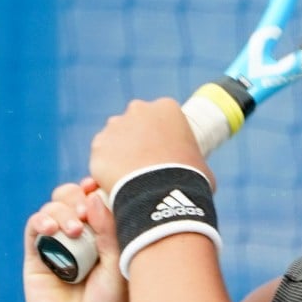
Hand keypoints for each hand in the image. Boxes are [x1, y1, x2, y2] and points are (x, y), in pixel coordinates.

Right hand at [22, 178, 129, 301]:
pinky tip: (52, 230)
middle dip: (78, 197)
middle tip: (86, 214)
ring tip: (73, 231)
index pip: (100, 197)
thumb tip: (94, 195)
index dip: (98, 186)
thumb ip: (110, 229)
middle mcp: (83, 237)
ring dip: (62, 210)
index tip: (99, 187)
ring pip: (54, 207)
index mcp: (109, 235)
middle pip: (74, 197)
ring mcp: (59, 245)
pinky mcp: (37, 257)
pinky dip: (41, 221)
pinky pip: (34, 228)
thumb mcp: (120, 265)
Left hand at [88, 98, 212, 194]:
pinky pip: (102, 155)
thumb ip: (194, 160)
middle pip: (136, 122)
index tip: (164, 154)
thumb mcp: (202, 165)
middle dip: (138, 139)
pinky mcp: (99, 145)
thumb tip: (197, 173)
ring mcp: (116, 126)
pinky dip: (106, 167)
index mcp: (167, 108)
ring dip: (120, 152)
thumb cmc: (189, 180)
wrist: (161, 194)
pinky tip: (117, 182)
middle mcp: (139, 109)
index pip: (161, 118)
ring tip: (130, 176)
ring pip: (116, 137)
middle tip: (145, 164)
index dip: (162, 137)